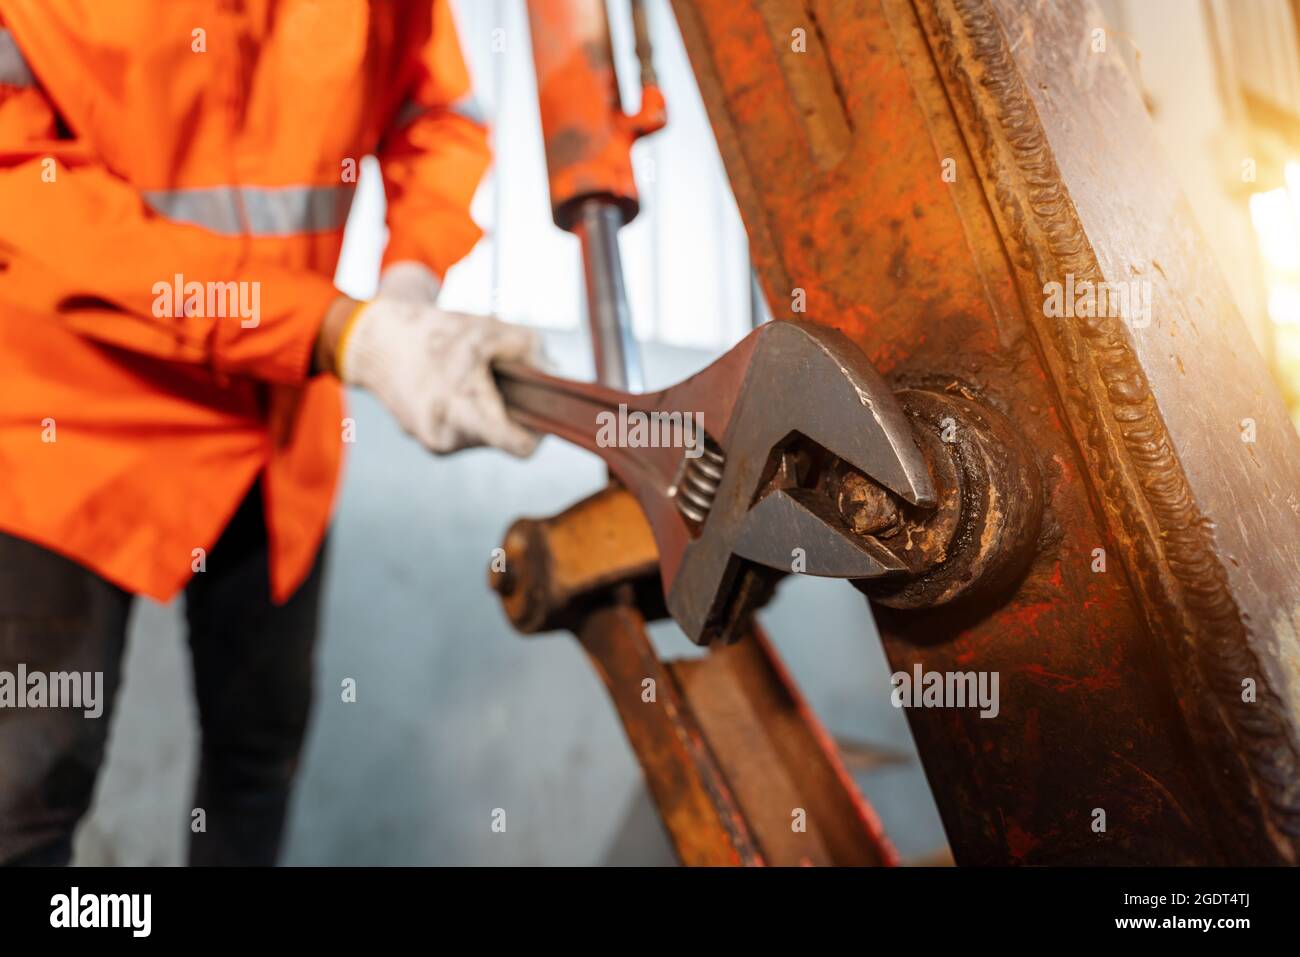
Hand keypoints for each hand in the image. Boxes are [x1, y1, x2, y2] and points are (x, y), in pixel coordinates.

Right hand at [320, 296, 542, 457]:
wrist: (373, 341)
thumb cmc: (434, 333)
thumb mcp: (491, 329)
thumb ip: (533, 350)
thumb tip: (554, 376)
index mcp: (464, 412)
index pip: (521, 447)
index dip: (541, 429)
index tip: (542, 407)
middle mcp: (448, 438)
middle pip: (505, 437)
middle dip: (512, 409)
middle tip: (503, 375)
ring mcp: (435, 443)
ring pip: (486, 435)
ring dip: (489, 409)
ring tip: (471, 376)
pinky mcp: (427, 440)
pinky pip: (465, 432)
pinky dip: (469, 411)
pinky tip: (453, 385)